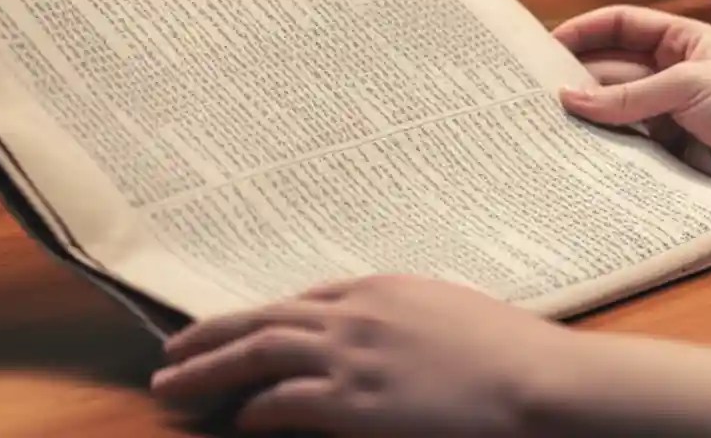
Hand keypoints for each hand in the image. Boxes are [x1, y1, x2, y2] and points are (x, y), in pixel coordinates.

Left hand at [151, 275, 578, 436]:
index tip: (243, 329)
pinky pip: (281, 402)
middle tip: (173, 348)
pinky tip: (233, 422)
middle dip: (213, 333)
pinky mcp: (350, 403)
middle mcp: (356, 314)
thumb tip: (399, 341)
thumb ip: (413, 321)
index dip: (266, 317)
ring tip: (171, 385)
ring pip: (256, 353)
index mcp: (383, 289)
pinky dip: (252, 410)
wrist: (539, 383)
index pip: (306, 299)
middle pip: (264, 317)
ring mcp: (350, 356)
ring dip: (207, 369)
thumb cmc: (514, 355)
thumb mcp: (455, 318)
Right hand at [552, 5, 710, 180]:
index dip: (581, 31)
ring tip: (545, 127)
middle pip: (608, 69)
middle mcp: (670, 74)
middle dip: (574, 79)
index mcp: (681, 41)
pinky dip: (603, 148)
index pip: (618, 25)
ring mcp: (669, 115)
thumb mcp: (690, 89)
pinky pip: (627, 146)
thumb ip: (628, 97)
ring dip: (585, 117)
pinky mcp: (670, 153)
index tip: (543, 48)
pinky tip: (577, 154)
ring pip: (614, 111)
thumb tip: (568, 99)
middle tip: (531, 95)